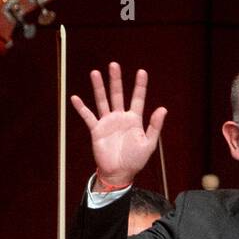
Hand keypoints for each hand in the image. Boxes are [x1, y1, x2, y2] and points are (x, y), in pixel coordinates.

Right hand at [70, 63, 165, 186]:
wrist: (119, 173)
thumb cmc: (135, 160)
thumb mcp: (148, 143)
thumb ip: (155, 126)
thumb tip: (163, 108)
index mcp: (134, 120)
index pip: (138, 99)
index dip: (140, 86)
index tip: (141, 71)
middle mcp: (120, 117)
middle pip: (117, 94)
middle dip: (116, 80)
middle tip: (114, 65)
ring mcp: (107, 122)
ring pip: (102, 100)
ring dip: (99, 87)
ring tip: (95, 73)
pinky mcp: (96, 130)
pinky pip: (88, 116)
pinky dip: (81, 108)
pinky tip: (75, 98)